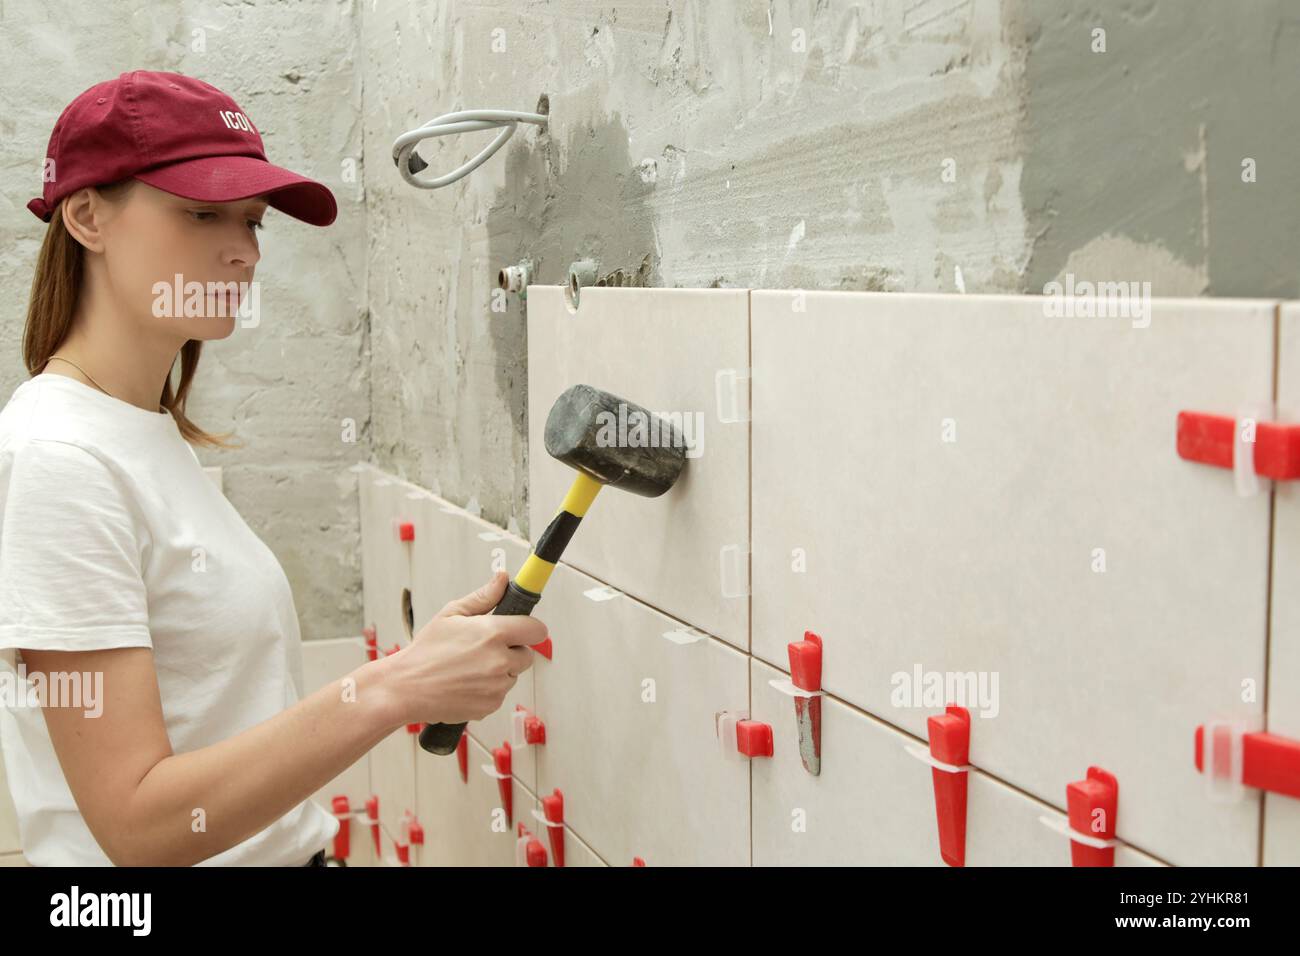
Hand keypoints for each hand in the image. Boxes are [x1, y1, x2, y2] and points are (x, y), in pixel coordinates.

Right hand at [381, 571, 545, 725]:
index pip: (536, 630)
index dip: (529, 628)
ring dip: (500, 671)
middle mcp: (500, 661)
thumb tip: (502, 578)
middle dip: (512, 651)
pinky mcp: (491, 706)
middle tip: (485, 649)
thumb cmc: (425, 650)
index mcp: (494, 633)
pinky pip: (500, 694)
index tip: (521, 629)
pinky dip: (488, 690)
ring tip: (469, 667)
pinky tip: (466, 683)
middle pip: (527, 655)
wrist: (405, 688)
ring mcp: (497, 686)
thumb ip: (483, 597)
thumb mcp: (451, 614)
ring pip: (512, 675)